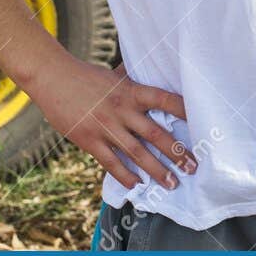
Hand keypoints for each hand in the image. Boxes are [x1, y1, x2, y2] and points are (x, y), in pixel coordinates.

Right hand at [26, 57, 196, 189]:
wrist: (53, 78)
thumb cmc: (87, 76)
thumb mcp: (115, 76)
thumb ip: (134, 81)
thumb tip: (155, 71)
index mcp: (131, 91)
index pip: (164, 100)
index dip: (184, 111)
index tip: (202, 123)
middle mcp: (122, 110)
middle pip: (155, 134)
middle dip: (176, 152)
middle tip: (193, 166)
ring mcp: (106, 127)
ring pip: (137, 153)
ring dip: (157, 170)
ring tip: (172, 183)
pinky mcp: (89, 140)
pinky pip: (111, 162)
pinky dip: (126, 175)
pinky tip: (138, 185)